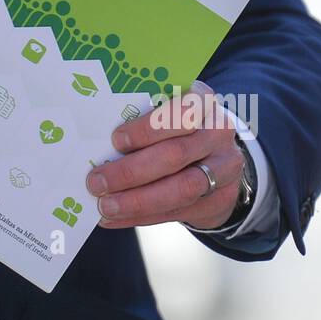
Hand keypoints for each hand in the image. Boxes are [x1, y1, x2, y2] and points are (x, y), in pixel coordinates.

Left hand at [85, 82, 244, 230]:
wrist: (216, 156)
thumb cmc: (175, 128)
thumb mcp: (166, 110)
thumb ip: (140, 118)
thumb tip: (95, 142)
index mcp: (202, 101)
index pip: (181, 110)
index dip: (149, 127)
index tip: (116, 140)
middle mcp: (218, 133)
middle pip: (176, 154)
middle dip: (131, 172)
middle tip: (96, 182)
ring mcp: (225, 168)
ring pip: (182, 188)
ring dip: (137, 201)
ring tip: (105, 206)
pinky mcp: (220, 200)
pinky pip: (178, 212)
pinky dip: (142, 217)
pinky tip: (115, 218)